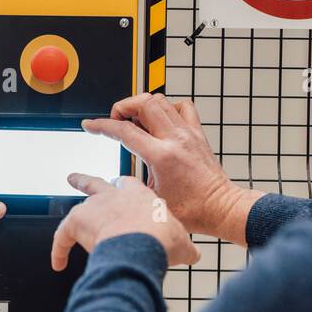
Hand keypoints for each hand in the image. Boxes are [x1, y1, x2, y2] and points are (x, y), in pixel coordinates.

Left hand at [51, 174, 199, 271]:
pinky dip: (58, 249)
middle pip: (97, 184)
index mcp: (140, 195)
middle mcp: (115, 195)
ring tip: (66, 222)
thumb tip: (194, 255)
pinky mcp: (77, 221)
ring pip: (78, 206)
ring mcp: (95, 206)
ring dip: (72, 215)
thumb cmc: (163, 239)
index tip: (121, 189)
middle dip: (87, 182)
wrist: (145, 240)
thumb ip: (186, 247)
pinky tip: (57, 263)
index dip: (124, 190)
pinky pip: (62, 235)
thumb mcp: (182, 242)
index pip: (129, 186)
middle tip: (77, 179)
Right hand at [82, 93, 262, 244]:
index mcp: (161, 157)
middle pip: (144, 103)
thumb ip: (132, 185)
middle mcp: (175, 139)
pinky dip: (167, 107)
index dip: (102, 125)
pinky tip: (160, 121)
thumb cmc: (193, 211)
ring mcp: (188, 133)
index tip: (90, 125)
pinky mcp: (197, 134)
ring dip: (142, 105)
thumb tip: (117, 180)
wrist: (221, 208)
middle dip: (122, 106)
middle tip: (116, 120)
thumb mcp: (151, 200)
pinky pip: (182, 106)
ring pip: (161, 100)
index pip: (124, 131)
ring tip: (134, 120)